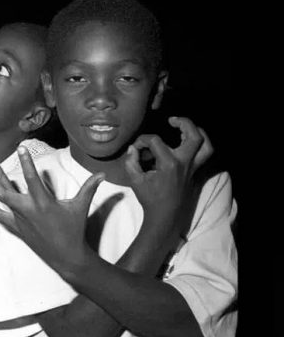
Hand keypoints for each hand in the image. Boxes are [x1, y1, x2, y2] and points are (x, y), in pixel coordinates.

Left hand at [0, 147, 104, 272]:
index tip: (20, 147)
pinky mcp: (17, 229)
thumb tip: (102, 173)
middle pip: (6, 190)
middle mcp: (29, 210)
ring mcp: (20, 220)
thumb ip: (89, 188)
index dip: (26, 162)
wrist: (67, 257)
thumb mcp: (81, 207)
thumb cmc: (74, 230)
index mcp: (44, 202)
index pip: (32, 178)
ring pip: (0, 201)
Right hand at [124, 116, 212, 235]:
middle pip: (193, 136)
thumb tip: (133, 148)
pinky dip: (200, 145)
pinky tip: (188, 142)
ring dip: (198, 132)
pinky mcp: (196, 172)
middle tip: (172, 121)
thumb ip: (131, 161)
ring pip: (206, 145)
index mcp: (169, 164)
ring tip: (186, 128)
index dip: (143, 140)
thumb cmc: (150, 198)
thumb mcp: (135, 180)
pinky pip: (205, 155)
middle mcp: (185, 163)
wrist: (166, 216)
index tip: (136, 147)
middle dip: (183, 123)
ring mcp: (193, 168)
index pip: (155, 141)